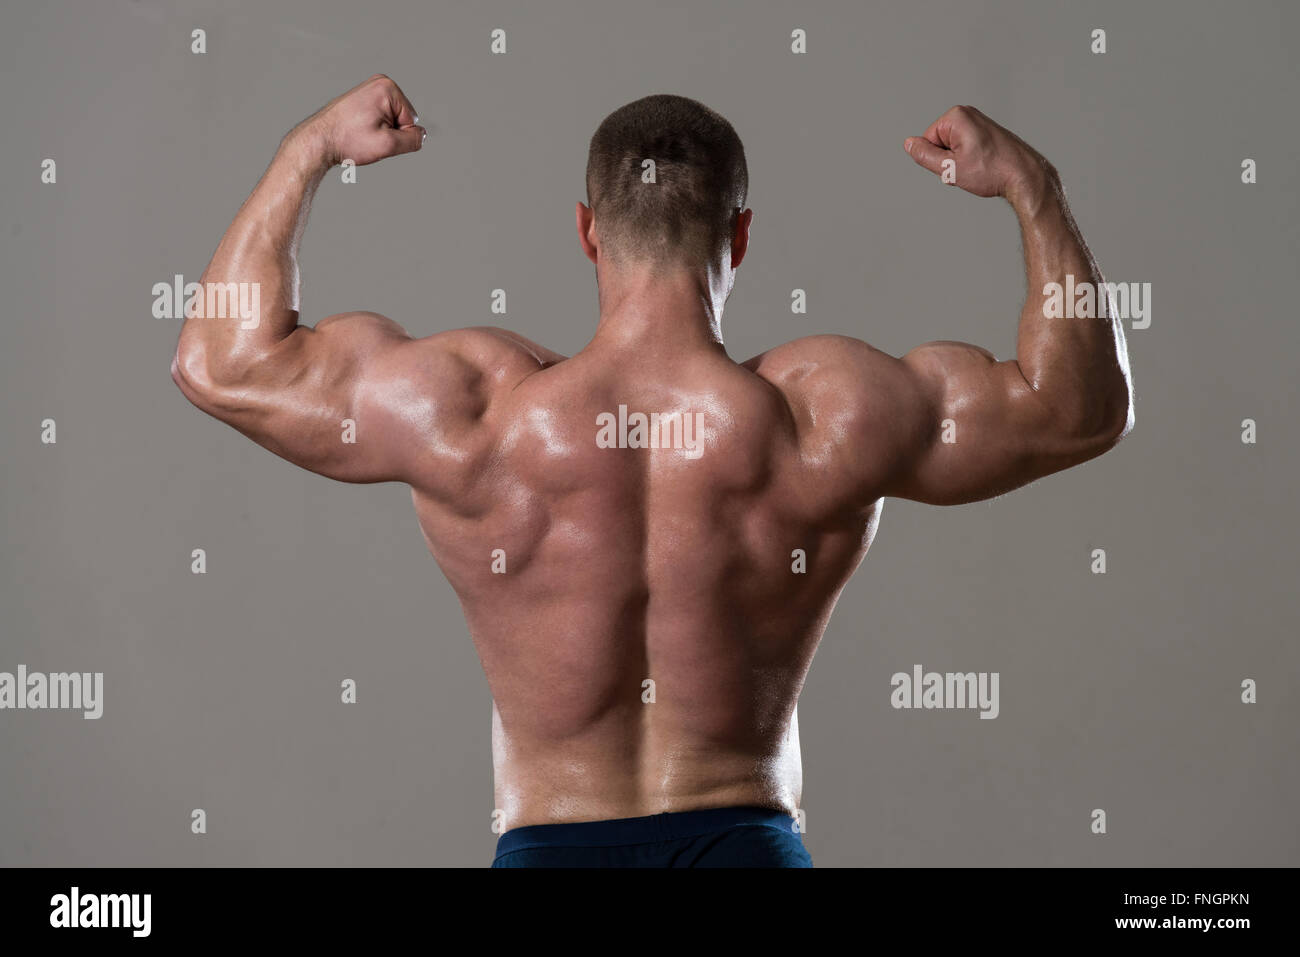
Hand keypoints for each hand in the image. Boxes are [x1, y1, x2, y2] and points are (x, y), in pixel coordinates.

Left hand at [290, 74, 425, 167]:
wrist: (318, 140)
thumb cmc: (347, 140)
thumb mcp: (387, 145)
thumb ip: (413, 140)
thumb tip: (422, 136)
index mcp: (388, 88)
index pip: (412, 121)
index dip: (397, 136)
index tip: (374, 136)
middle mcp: (380, 83)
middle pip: (403, 119)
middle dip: (389, 133)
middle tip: (367, 136)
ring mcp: (371, 89)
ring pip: (392, 121)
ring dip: (381, 133)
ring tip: (360, 133)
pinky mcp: (364, 98)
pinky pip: (381, 119)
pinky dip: (372, 129)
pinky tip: (357, 130)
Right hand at [903, 105, 1054, 207]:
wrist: (1025, 175)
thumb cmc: (992, 171)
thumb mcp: (950, 168)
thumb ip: (924, 155)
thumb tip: (909, 144)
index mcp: (956, 116)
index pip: (927, 140)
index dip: (938, 159)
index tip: (958, 165)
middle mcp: (968, 114)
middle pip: (939, 143)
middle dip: (949, 160)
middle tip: (969, 168)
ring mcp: (979, 122)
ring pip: (953, 148)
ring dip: (960, 163)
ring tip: (979, 168)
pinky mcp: (986, 132)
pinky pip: (966, 149)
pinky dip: (971, 161)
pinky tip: (985, 166)